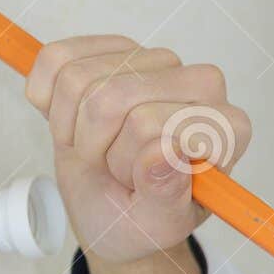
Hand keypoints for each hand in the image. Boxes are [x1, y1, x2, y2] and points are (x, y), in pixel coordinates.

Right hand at [25, 36, 251, 273]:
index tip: (139, 184)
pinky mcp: (114, 48)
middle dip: (98, 145)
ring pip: (80, 78)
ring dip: (73, 126)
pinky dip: (47, 98)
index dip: (129, 160)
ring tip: (97, 150)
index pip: (154, 123)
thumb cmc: (142, 219)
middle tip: (114, 170)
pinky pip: (57, 58)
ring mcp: (158, 61)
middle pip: (113, 97)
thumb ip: (166, 195)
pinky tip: (71, 121)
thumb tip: (164, 152)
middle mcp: (202, 85)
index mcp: (226, 128)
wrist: (112, 209)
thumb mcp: (156, 225)